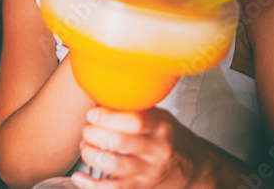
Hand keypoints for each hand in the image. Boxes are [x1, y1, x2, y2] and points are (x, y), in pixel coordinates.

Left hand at [71, 108, 214, 188]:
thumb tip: (99, 94)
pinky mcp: (142, 187)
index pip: (135, 121)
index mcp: (160, 126)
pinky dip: (92, 185)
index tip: (92, 114)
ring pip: (113, 166)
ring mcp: (149, 171)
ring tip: (85, 147)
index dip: (107, 117)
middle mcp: (157, 150)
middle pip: (119, 142)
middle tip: (86, 130)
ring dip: (90, 155)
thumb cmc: (168, 136)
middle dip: (93, 134)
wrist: (194, 167)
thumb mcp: (159, 116)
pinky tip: (79, 178)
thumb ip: (134, 108)